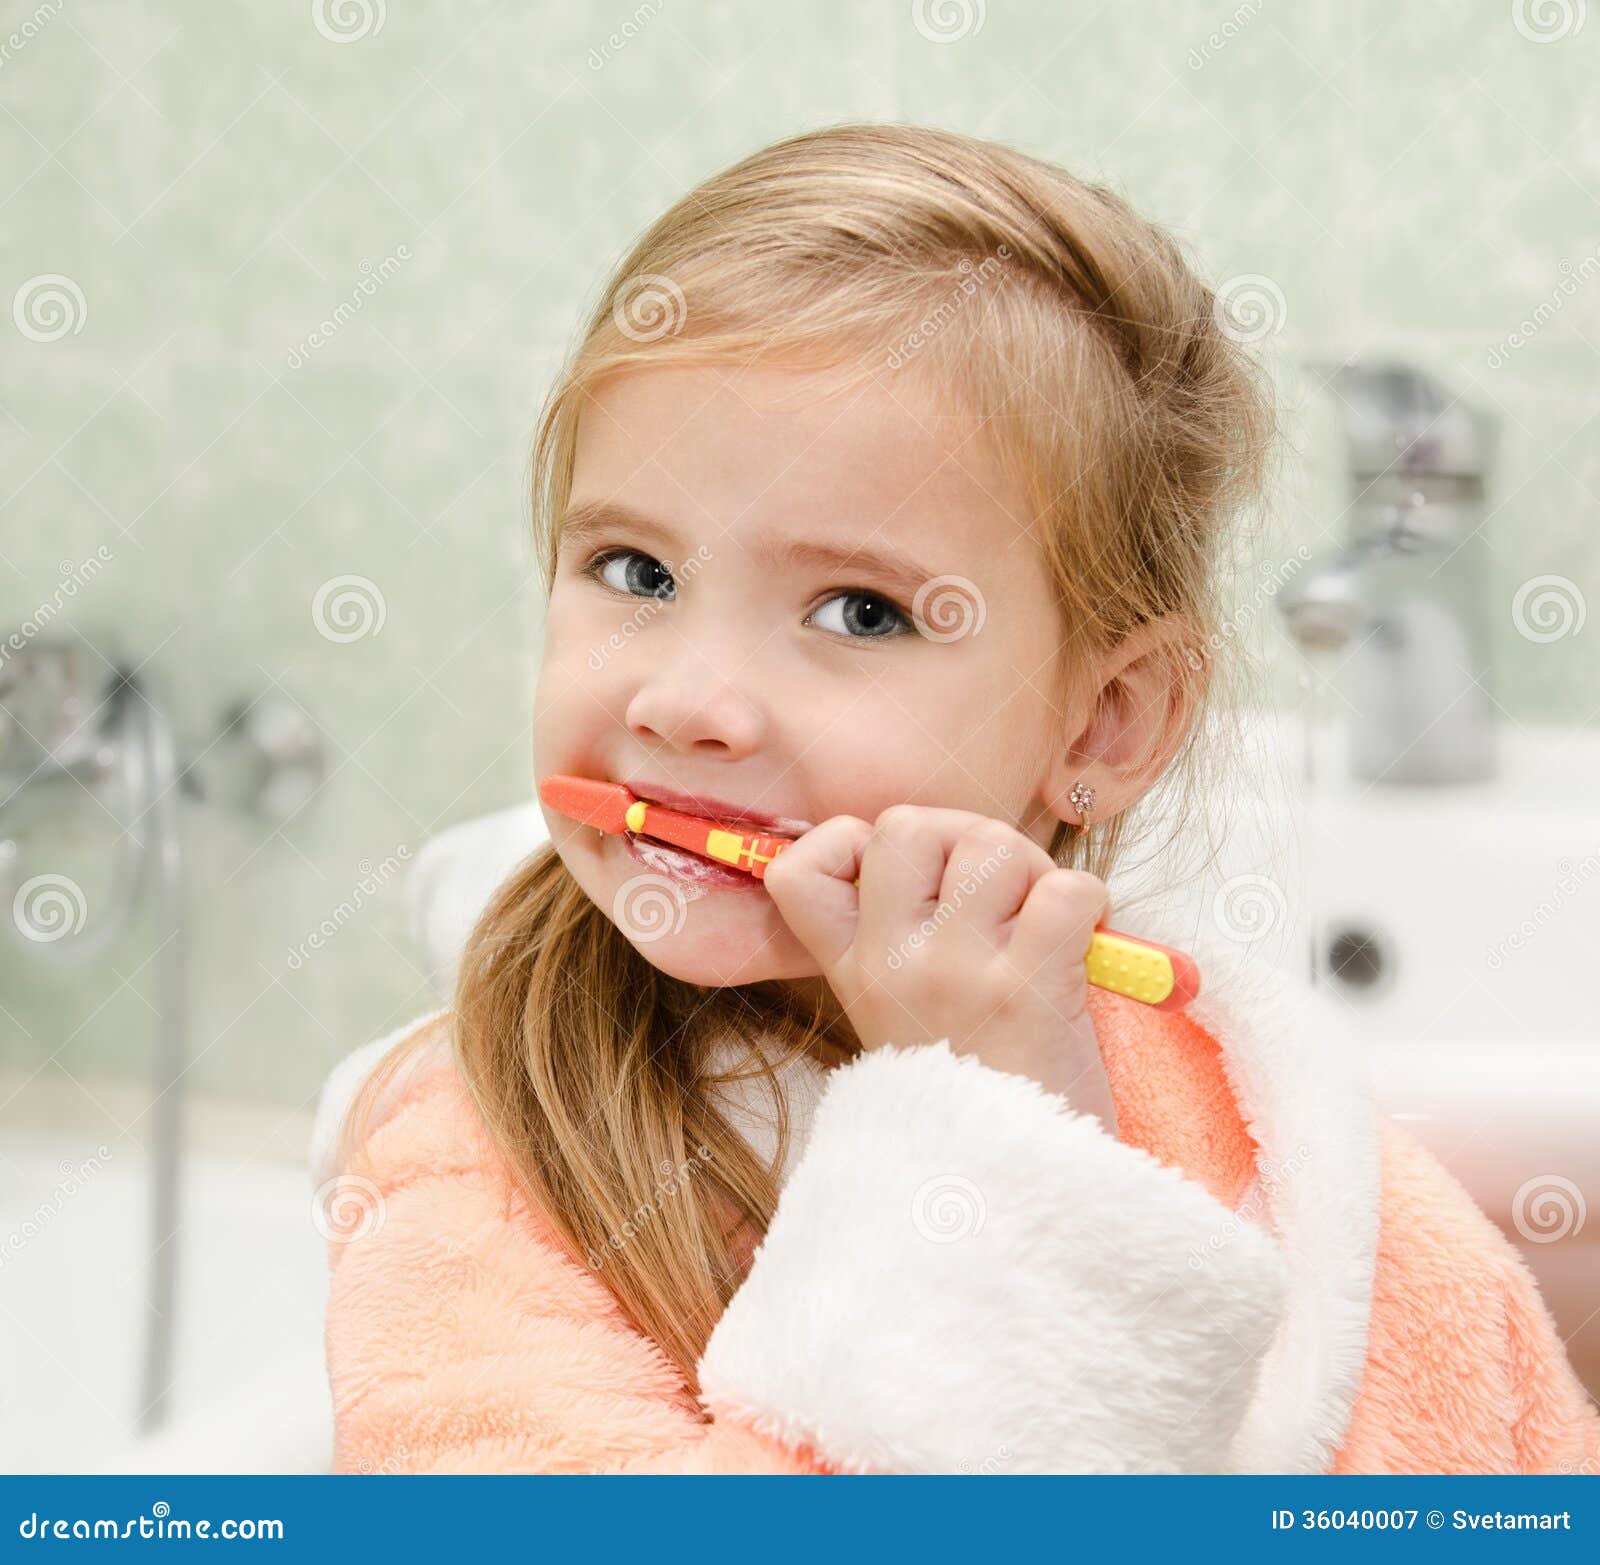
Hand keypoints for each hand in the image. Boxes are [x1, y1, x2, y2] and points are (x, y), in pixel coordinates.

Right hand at [764, 804, 1117, 1127]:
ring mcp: (954, 974)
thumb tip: (964, 851)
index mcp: (853, 972)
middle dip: (965, 838)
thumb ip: (910, 941)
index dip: (846, 841)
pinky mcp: (1026, 989)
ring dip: (1033, 871)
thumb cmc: (977, 1102)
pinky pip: (1064, 889)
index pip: (798, 869)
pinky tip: (1082, 950)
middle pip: (906, 826)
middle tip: (997, 894)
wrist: (1013, 1202)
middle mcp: (891, 965)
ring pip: (991, 845)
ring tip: (1041, 927)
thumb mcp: (905, 1023)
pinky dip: (1089, 905)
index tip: (896, 876)